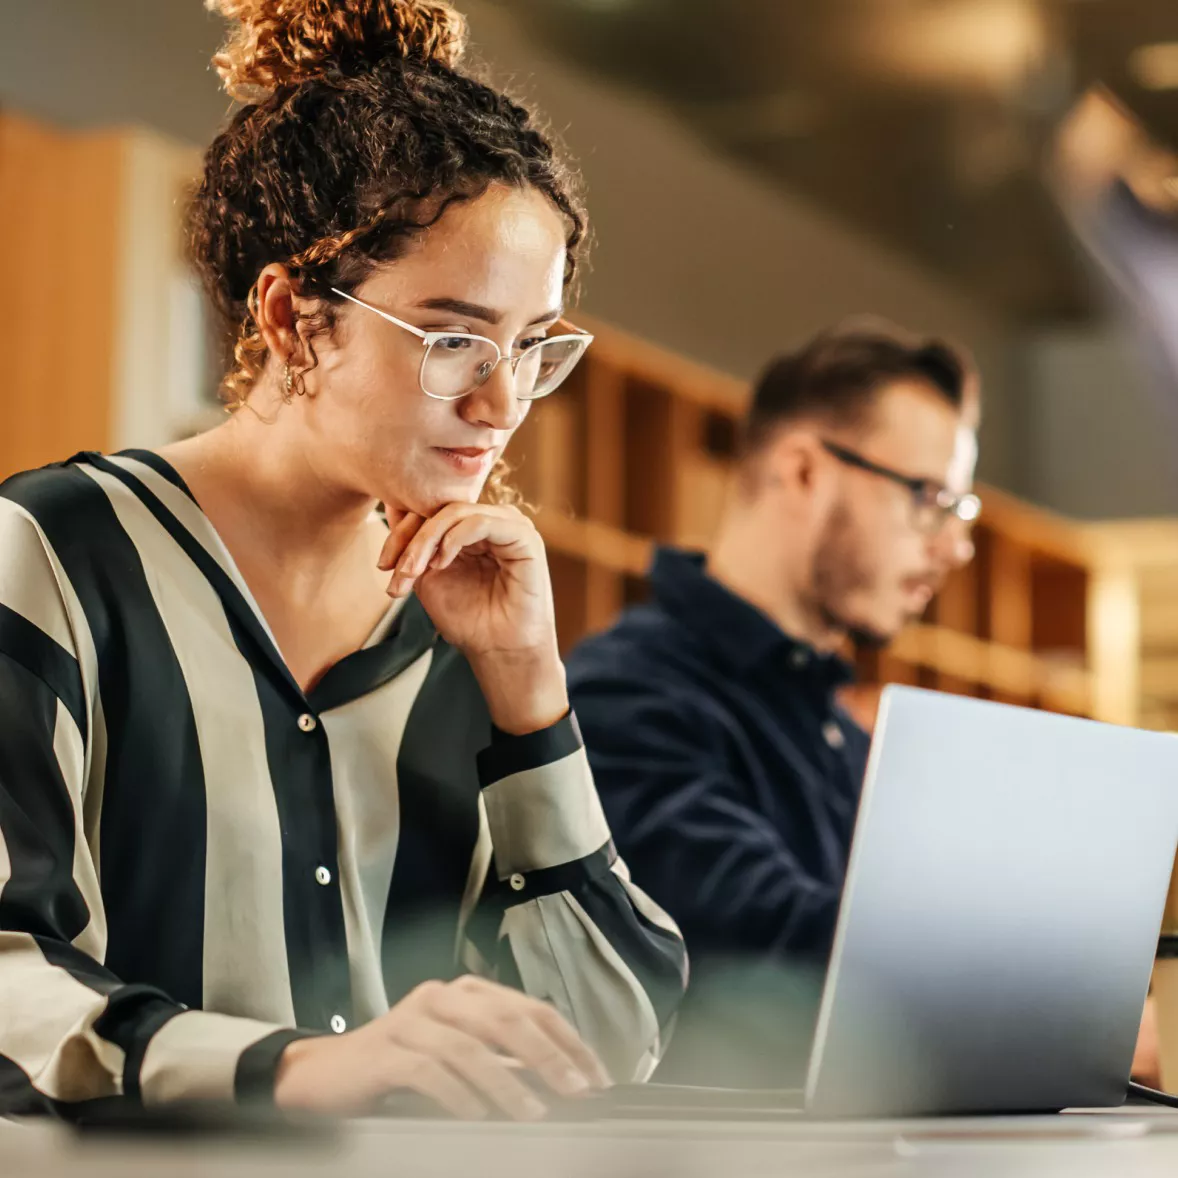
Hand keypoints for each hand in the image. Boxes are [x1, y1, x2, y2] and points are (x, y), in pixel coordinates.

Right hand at [273, 976, 609, 1119]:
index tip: (596, 1076)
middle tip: (577, 1090)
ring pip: (470, 1047)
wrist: (325, 1076)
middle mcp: (442, 998)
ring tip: (533, 1112)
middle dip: (548, 1056)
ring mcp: (410, 1020)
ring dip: (508, 1083)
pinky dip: (457, 1095)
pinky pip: (428, 1071)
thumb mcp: (457, 1058)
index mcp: (466, 993)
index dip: (567, 1040)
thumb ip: (502, 1062)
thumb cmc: (399, 1069)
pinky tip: (477, 1116)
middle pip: (505, 1019)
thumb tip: (560, 1083)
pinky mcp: (384, 1052)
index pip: (530, 1008)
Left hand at [379, 505, 567, 732]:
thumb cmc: (469, 619)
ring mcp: (510, 526)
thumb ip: (414, 546)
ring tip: (413, 571)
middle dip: (410, 538)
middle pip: (441, 508)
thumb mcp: (428, 577)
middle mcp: (493, 520)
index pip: (432, 510)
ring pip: (456, 512)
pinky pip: (480, 522)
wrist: (498, 651)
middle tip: (395, 570)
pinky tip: (442, 564)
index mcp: (472, 528)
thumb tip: (390, 508)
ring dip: (426, 540)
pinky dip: (453, 539)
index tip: (384, 565)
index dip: (402, 532)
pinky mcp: (524, 537)